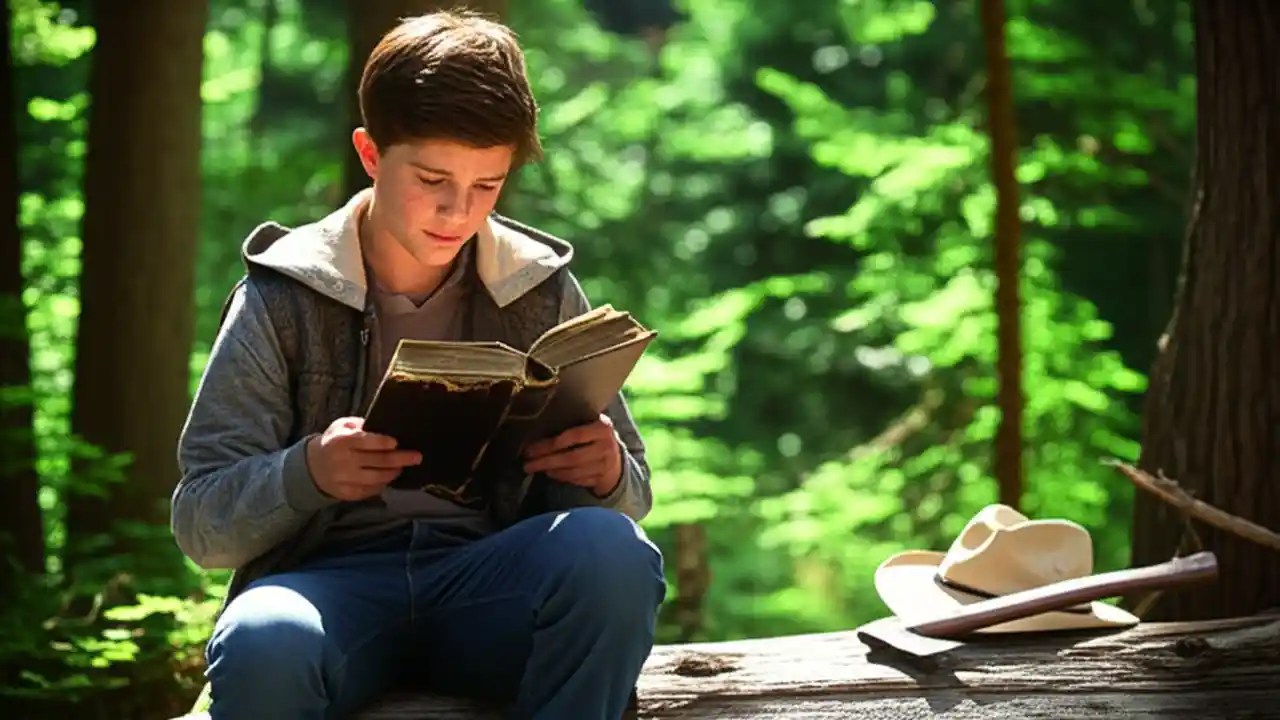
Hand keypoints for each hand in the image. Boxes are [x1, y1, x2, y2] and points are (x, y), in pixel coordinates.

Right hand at [306, 417, 420, 501]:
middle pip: (377, 461)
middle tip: (416, 457)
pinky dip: (382, 484)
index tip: (397, 442)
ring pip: (377, 478)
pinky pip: (370, 490)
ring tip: (402, 467)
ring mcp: (345, 480)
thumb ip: (360, 424)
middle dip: (400, 459)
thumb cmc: (334, 441)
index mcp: (341, 441)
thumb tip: (383, 426)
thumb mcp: (341, 426)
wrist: (312, 467)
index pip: (366, 442)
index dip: (383, 443)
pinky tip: (388, 477)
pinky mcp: (347, 494)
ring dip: (393, 473)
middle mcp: (343, 462)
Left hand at [522, 414, 622, 496]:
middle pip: (572, 457)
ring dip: (551, 470)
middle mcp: (606, 447)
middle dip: (546, 460)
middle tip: (527, 463)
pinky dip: (561, 477)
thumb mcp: (590, 422)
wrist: (615, 455)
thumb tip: (538, 428)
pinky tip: (549, 472)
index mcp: (603, 428)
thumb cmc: (594, 434)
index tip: (532, 448)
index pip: (575, 436)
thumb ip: (573, 423)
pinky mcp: (600, 479)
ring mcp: (605, 466)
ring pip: (573, 471)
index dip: (551, 443)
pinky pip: (576, 480)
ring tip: (535, 467)